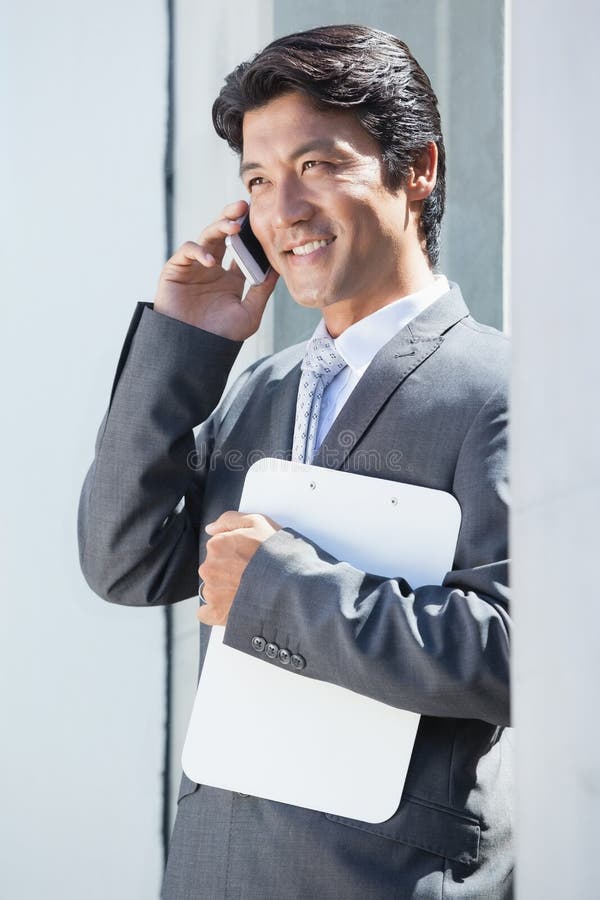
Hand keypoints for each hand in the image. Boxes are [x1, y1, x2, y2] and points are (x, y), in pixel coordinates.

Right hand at [154, 200, 278, 340]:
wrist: (193, 351)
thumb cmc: (221, 337)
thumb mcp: (249, 313)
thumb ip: (262, 290)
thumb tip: (278, 267)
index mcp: (230, 277)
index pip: (242, 248)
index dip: (250, 234)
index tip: (262, 222)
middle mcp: (212, 268)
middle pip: (224, 235)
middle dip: (233, 218)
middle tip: (244, 207)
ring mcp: (194, 267)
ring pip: (207, 236)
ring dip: (219, 227)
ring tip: (233, 226)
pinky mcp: (176, 269)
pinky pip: (187, 251)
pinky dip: (199, 251)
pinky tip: (212, 262)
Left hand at [197, 511, 280, 625]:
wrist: (291, 587)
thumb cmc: (278, 554)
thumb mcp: (258, 522)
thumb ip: (229, 520)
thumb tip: (211, 528)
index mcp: (217, 545)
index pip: (218, 547)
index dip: (234, 552)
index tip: (247, 558)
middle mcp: (209, 567)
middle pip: (214, 568)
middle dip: (228, 571)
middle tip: (250, 575)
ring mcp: (212, 591)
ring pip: (212, 589)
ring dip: (225, 590)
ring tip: (249, 591)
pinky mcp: (216, 613)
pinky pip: (206, 613)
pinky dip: (217, 611)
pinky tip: (233, 608)